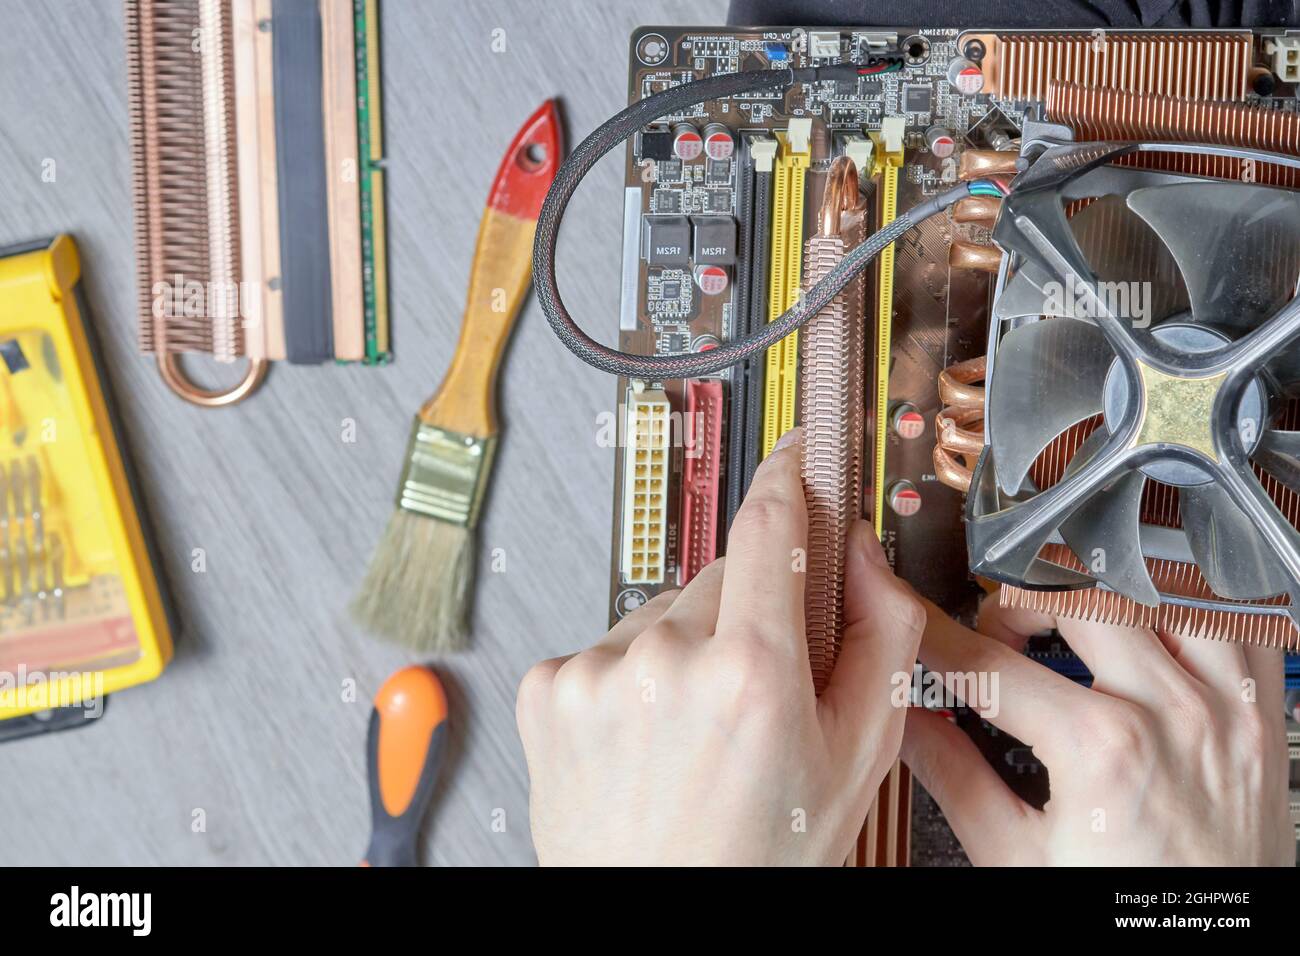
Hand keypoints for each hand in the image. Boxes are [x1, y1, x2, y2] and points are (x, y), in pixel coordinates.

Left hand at [516, 431, 923, 864]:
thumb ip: (881, 638)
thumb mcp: (854, 759)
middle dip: (747, 611)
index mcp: (751, 674)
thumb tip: (864, 555)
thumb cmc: (753, 859)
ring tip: (694, 729)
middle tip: (756, 689)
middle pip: (721, 576)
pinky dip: (632, 673)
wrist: (652, 916)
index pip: (772, 525)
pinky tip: (649, 733)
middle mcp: (665, 660)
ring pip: (663, 611)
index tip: (796, 453)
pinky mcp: (547, 685)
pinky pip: (608, 645)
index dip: (790, 476)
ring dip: (685, 646)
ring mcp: (595, 671)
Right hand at [902, 595, 1292, 864]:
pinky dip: (1191, 607)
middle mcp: (1174, 715)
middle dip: (1013, 604)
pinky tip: (1152, 626)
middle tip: (993, 637)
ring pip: (1158, 588)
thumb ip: (955, 777)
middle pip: (1074, 596)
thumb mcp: (1017, 857)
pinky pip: (1241, 620)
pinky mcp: (1264, 714)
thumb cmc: (1123, 914)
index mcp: (1103, 751)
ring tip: (1068, 621)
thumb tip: (908, 721)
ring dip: (1099, 592)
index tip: (913, 622)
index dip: (933, 636)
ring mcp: (1229, 708)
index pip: (990, 663)